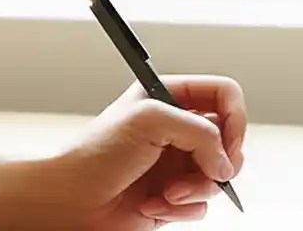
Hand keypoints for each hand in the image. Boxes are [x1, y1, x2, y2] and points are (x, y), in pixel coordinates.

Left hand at [49, 76, 246, 229]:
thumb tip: (225, 163)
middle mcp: (176, 128)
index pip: (224, 94)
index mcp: (170, 97)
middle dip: (219, 161)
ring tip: (168, 192)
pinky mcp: (172, 196)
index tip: (228, 142)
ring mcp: (176, 163)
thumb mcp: (151, 120)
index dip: (236, 117)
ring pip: (218, 176)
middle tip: (208, 171)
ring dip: (197, 188)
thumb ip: (201, 132)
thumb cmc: (95, 154)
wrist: (67, 201)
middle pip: (229, 139)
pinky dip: (182, 209)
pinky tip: (153, 205)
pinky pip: (201, 204)